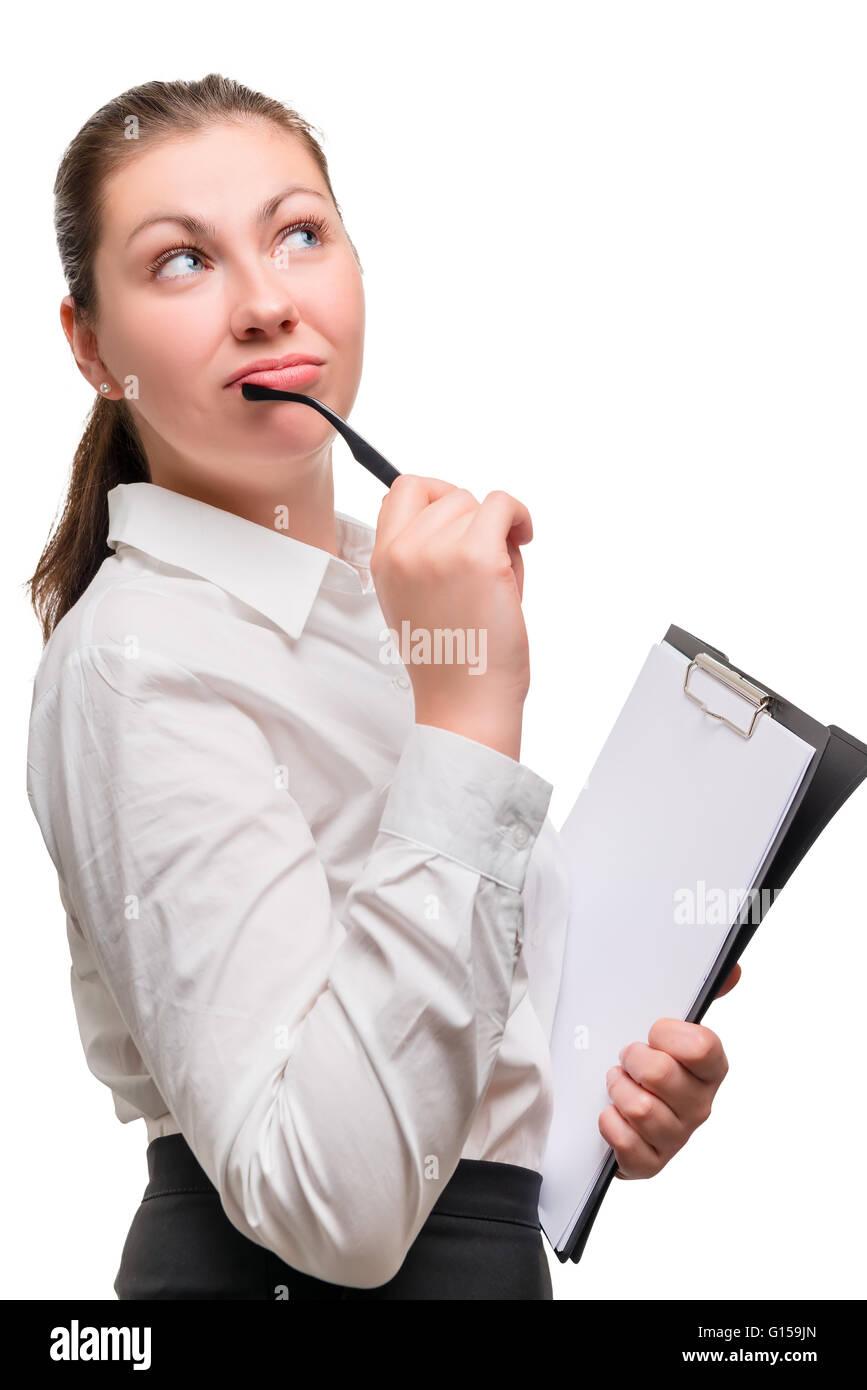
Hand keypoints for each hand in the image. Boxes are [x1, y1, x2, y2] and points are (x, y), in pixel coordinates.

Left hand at [600, 963, 740, 1179]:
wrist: (616, 1104)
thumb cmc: (646, 1061)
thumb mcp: (668, 1027)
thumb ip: (697, 994)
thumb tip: (732, 970)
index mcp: (710, 1069)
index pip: (702, 1047)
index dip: (668, 1035)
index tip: (653, 1031)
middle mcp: (699, 1104)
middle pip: (662, 1075)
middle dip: (633, 1060)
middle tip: (627, 1058)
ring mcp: (676, 1137)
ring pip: (641, 1108)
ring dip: (618, 1090)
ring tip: (617, 1084)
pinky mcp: (650, 1163)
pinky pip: (626, 1143)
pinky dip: (610, 1125)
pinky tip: (610, 1115)